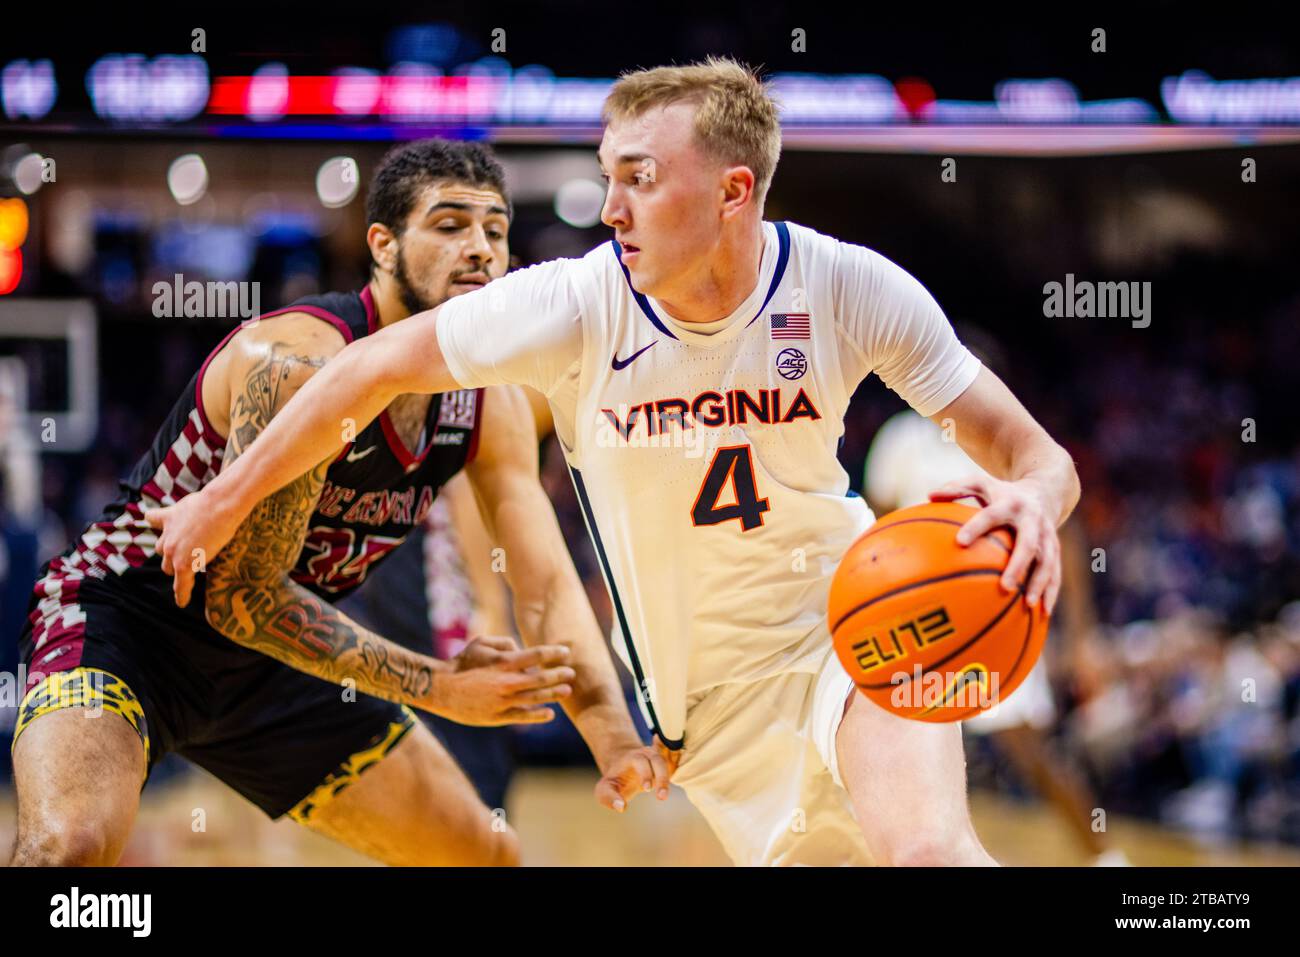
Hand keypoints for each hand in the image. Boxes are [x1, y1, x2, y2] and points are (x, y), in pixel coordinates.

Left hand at [145, 490, 243, 607]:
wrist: (220, 505)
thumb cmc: (214, 498)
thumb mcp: (197, 498)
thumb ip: (194, 505)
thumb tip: (213, 494)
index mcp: (168, 517)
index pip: (154, 519)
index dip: (159, 523)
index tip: (157, 523)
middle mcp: (166, 535)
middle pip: (162, 549)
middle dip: (170, 552)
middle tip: (184, 554)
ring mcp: (174, 551)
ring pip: (168, 567)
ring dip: (176, 569)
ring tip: (185, 576)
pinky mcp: (184, 564)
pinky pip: (180, 584)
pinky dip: (180, 594)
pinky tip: (181, 601)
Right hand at [437, 636, 575, 725]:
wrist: (440, 688)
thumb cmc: (462, 662)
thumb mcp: (481, 642)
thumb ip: (505, 643)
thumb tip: (521, 649)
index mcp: (505, 662)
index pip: (538, 655)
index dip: (555, 653)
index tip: (566, 652)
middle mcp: (508, 682)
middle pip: (542, 678)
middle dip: (559, 675)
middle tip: (571, 673)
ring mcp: (504, 701)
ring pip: (536, 698)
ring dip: (554, 694)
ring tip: (567, 691)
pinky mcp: (497, 716)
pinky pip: (523, 716)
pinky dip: (539, 715)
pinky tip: (550, 713)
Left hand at [594, 736, 677, 812]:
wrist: (623, 765)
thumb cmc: (614, 780)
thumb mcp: (605, 789)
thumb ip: (610, 798)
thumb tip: (621, 807)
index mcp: (633, 757)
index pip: (641, 762)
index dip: (645, 774)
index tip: (646, 789)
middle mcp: (648, 754)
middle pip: (658, 760)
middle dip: (661, 778)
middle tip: (661, 797)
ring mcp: (659, 757)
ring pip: (668, 763)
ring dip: (668, 779)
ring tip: (664, 796)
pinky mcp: (667, 764)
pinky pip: (676, 760)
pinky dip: (679, 764)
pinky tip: (681, 770)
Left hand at [929, 474, 1062, 613]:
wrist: (1043, 491)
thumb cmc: (1001, 493)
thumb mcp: (980, 483)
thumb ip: (956, 489)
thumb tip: (929, 495)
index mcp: (1009, 503)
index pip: (991, 515)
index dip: (976, 527)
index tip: (960, 542)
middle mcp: (1032, 519)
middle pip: (1028, 543)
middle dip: (1018, 565)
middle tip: (1005, 586)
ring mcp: (1047, 535)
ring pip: (1047, 561)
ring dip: (1040, 583)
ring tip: (1028, 605)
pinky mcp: (1056, 549)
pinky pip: (1055, 572)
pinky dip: (1051, 592)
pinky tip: (1043, 613)